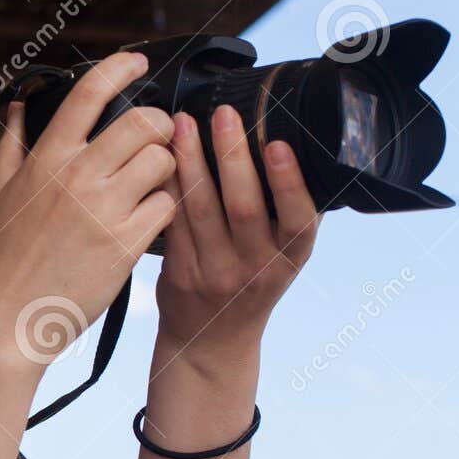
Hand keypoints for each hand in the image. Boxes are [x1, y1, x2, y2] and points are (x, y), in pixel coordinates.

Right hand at [0, 51, 178, 363]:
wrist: (11, 318)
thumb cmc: (4, 259)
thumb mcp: (0, 195)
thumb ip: (13, 144)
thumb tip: (21, 104)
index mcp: (48, 158)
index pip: (90, 91)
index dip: (122, 67)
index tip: (139, 63)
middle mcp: (78, 176)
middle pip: (145, 121)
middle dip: (160, 125)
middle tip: (158, 139)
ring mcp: (104, 210)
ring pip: (163, 161)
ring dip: (167, 168)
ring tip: (153, 184)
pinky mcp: (125, 244)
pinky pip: (168, 206)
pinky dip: (166, 209)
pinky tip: (151, 218)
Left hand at [156, 103, 319, 364]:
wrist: (210, 344)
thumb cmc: (248, 287)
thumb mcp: (280, 258)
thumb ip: (282, 216)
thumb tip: (281, 144)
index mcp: (288, 259)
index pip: (298, 220)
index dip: (289, 183)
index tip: (278, 144)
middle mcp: (255, 269)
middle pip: (243, 207)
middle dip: (233, 156)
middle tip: (224, 114)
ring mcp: (215, 273)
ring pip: (200, 210)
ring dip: (191, 162)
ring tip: (184, 123)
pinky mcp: (180, 275)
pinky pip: (173, 223)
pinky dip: (168, 187)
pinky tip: (161, 158)